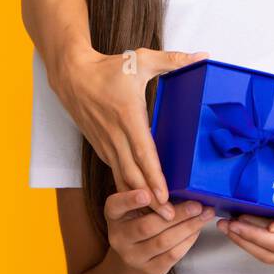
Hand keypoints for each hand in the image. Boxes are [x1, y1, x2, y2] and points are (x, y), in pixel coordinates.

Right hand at [48, 47, 206, 219]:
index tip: (166, 197)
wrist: (71, 74)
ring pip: (122, 176)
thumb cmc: (108, 67)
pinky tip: (138, 196)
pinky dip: (127, 186)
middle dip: (150, 198)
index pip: (144, 153)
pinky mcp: (99, 145)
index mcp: (128, 117)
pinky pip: (114, 170)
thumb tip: (203, 56)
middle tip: (167, 217)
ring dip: (138, 196)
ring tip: (155, 214)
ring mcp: (105, 142)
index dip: (156, 177)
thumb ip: (173, 60)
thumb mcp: (141, 59)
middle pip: (133, 173)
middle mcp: (115, 135)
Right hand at [104, 189, 217, 273]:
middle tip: (197, 204)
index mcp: (113, 215)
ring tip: (205, 215)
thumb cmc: (141, 219)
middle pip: (148, 225)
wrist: (137, 255)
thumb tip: (183, 183)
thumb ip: (150, 194)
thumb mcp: (137, 205)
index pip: (115, 206)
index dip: (130, 200)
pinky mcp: (150, 270)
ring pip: (163, 242)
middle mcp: (118, 237)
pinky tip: (198, 230)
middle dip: (177, 214)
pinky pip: (172, 255)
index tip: (146, 194)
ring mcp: (133, 256)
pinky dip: (188, 241)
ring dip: (188, 227)